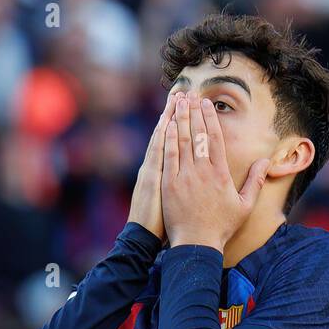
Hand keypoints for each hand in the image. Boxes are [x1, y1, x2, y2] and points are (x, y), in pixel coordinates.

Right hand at [127, 93, 178, 240]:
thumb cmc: (157, 223)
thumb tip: (188, 174)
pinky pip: (157, 154)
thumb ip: (174, 183)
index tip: (187, 104)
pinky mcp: (151, 179)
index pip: (171, 140)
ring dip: (168, 117)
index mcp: (161, 170)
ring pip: (161, 139)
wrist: (141, 237)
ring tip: (176, 97)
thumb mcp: (166, 198)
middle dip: (175, 112)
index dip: (178, 122)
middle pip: (167, 134)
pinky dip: (160, 138)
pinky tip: (164, 122)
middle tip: (183, 90)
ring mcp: (152, 171)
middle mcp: (155, 166)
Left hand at [161, 91, 269, 250]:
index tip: (206, 105)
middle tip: (190, 95)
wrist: (197, 244)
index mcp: (221, 174)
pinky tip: (166, 125)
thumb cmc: (222, 226)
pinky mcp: (169, 184)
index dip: (209, 119)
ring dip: (179, 119)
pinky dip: (168, 138)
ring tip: (177, 103)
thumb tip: (266, 162)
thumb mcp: (245, 205)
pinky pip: (169, 155)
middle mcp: (203, 171)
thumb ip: (255, 181)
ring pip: (182, 141)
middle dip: (193, 112)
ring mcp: (185, 176)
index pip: (215, 139)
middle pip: (197, 134)